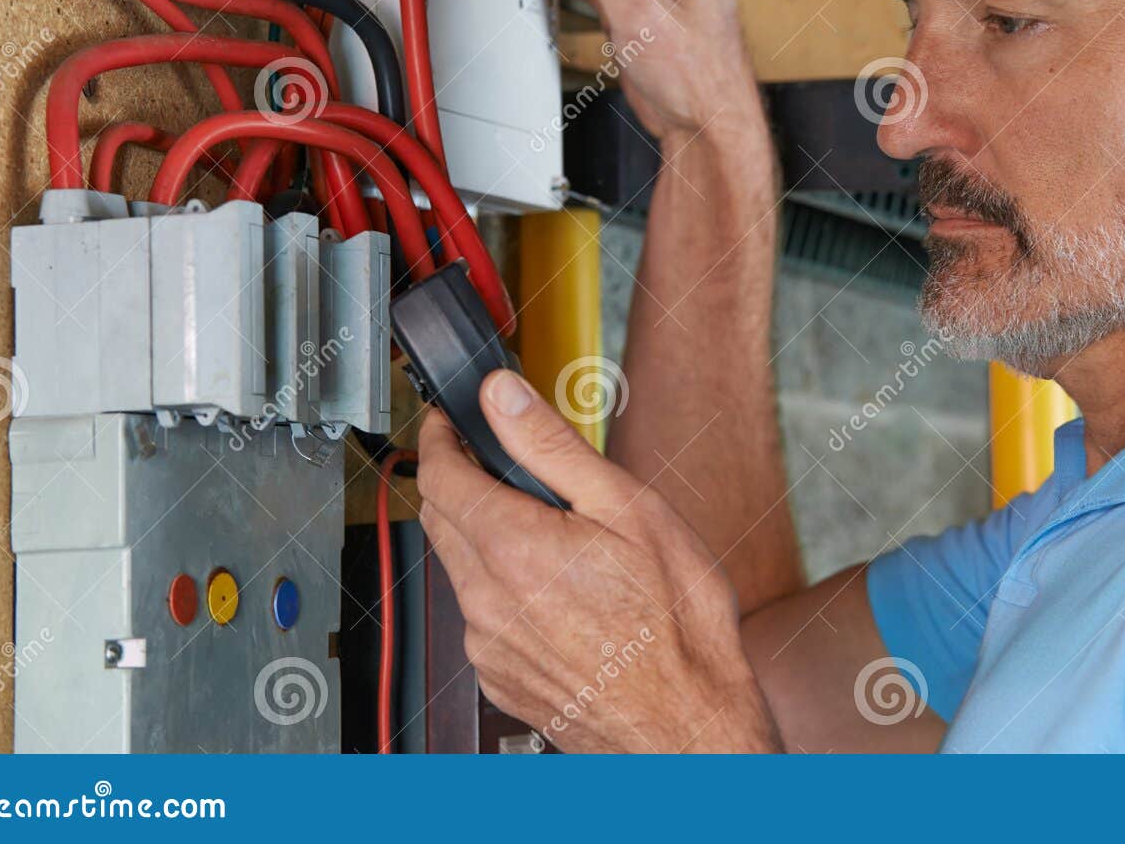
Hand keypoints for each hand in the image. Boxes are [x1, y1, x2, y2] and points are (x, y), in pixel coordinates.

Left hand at [415, 374, 781, 752]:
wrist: (687, 728)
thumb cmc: (675, 625)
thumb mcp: (628, 508)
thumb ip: (551, 446)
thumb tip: (502, 396)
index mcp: (510, 547)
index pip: (438, 474)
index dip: (439, 436)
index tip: (449, 419)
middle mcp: (485, 600)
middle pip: (439, 519)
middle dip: (456, 479)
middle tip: (493, 458)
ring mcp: (489, 646)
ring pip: (461, 569)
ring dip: (481, 535)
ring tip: (546, 527)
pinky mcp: (501, 678)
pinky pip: (483, 617)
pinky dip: (502, 588)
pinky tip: (557, 588)